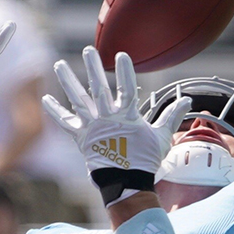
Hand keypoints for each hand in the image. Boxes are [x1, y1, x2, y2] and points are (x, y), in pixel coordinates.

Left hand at [43, 48, 188, 195]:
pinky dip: (55, 112)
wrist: (127, 183)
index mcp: (127, 116)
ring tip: (59, 64)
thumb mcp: (161, 137)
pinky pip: (65, 123)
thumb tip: (187, 100)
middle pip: (98, 88)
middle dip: (93, 67)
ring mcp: (92, 127)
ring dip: (68, 81)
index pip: (126, 87)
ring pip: (78, 100)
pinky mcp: (81, 138)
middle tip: (88, 50)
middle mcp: (107, 118)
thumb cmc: (145, 160)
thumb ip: (172, 116)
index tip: (121, 55)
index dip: (125, 71)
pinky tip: (46, 99)